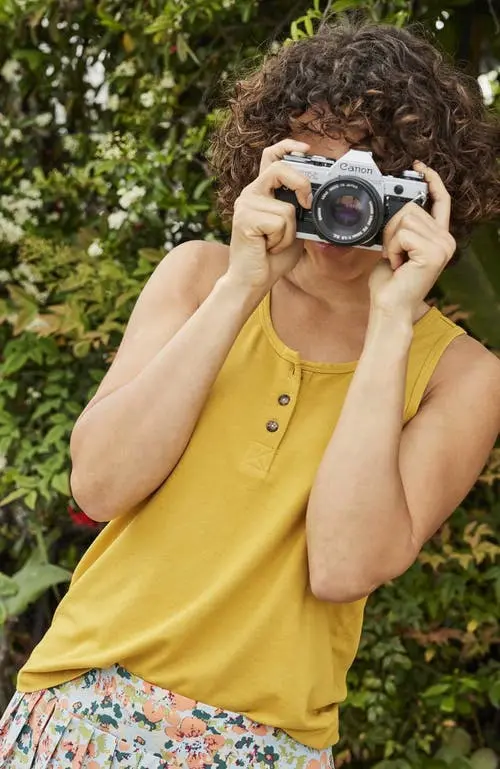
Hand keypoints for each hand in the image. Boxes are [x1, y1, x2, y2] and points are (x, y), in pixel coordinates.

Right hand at [227, 139, 311, 290]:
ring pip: (286, 207)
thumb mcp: (294, 229)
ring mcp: (246, 205)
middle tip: (307, 205)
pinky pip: (279, 223)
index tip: (306, 150)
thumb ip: (301, 212)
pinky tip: (268, 248)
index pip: (271, 156)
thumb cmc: (271, 257)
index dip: (288, 147)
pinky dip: (282, 240)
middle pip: (279, 169)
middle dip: (301, 184)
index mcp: (263, 192)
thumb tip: (322, 200)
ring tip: (275, 243)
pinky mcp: (245, 219)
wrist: (252, 280)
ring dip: (290, 232)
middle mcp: (251, 193)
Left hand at [368, 161, 455, 322]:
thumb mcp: (397, 248)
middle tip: (393, 253)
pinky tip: (397, 265)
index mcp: (439, 237)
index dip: (431, 181)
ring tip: (396, 260)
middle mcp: (446, 240)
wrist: (390, 306)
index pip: (441, 201)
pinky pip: (402, 233)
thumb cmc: (390, 282)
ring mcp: (442, 246)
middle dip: (392, 228)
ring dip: (391, 239)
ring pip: (405, 218)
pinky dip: (392, 248)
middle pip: (412, 207)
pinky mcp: (433, 252)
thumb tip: (397, 208)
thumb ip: (403, 228)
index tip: (418, 168)